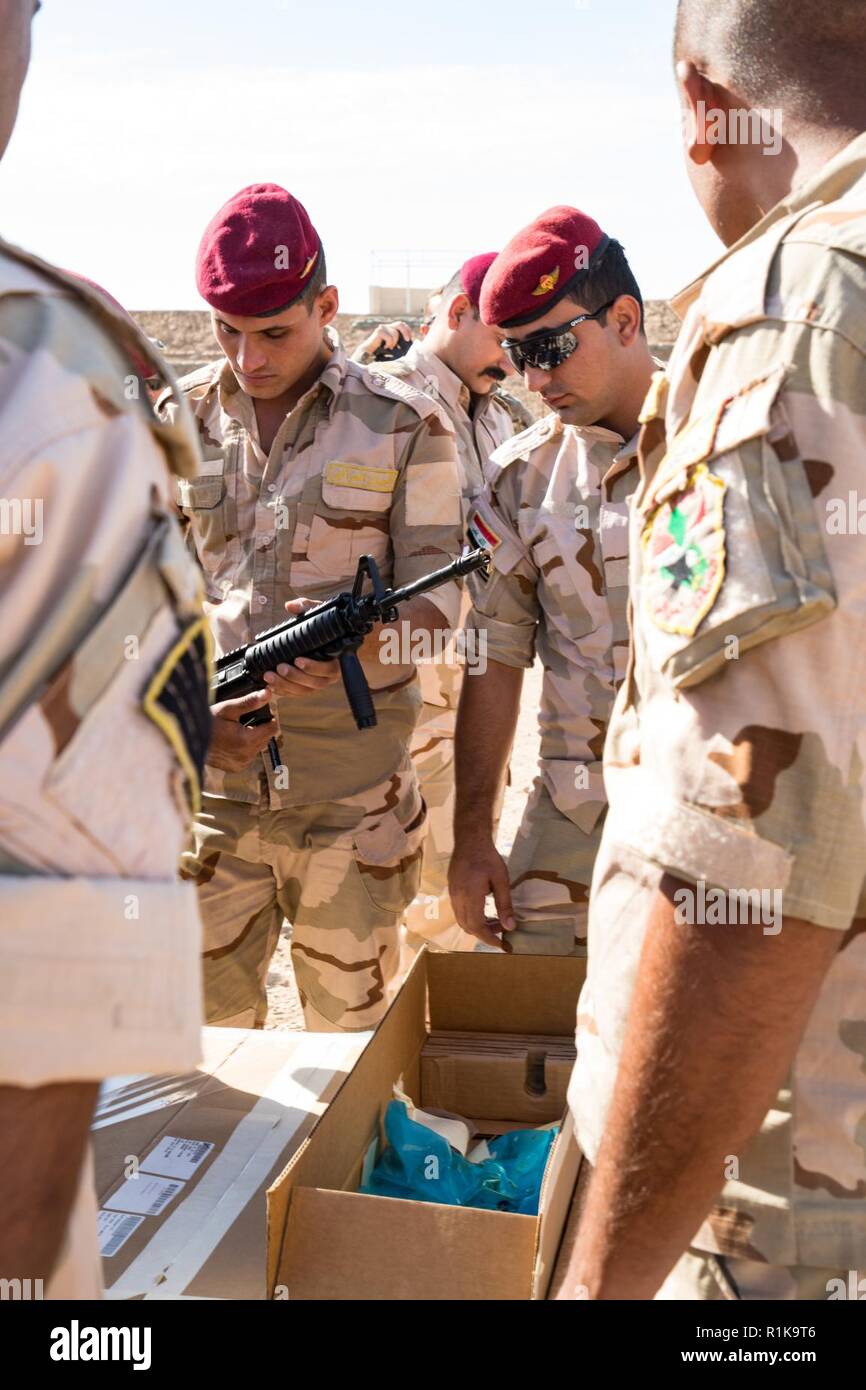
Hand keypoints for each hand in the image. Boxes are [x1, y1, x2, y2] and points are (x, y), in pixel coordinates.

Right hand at [207, 689, 275, 772]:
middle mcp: (246, 755)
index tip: (261, 712)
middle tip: (245, 720)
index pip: (272, 728)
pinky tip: (233, 741)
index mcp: (246, 740)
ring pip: (258, 748)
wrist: (188, 741)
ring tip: (237, 730)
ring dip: (253, 739)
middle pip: (266, 738)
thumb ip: (250, 702)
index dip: (269, 718)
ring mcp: (241, 763)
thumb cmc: (206, 722)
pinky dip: (245, 749)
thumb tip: (268, 693)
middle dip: (260, 729)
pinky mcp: (235, 768)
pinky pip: (248, 757)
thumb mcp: (227, 709)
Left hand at [260, 598, 342, 696]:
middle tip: (280, 667)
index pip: (328, 668)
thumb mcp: (318, 613)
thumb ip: (306, 606)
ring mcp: (317, 683)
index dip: (313, 666)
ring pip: (303, 691)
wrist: (325, 640)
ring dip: (285, 685)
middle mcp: (329, 676)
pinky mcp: (306, 688)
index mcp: (336, 660)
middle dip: (295, 676)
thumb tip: (291, 606)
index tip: (298, 660)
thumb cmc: (323, 628)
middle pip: (314, 683)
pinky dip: (282, 691)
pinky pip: (295, 694)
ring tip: (269, 675)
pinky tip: (270, 686)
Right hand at [356, 321, 411, 361]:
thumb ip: (400, 342)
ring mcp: (382, 328)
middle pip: (400, 324)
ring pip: (395, 333)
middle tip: (407, 340)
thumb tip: (411, 343)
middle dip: (405, 332)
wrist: (368, 355)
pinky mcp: (379, 331)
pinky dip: (389, 343)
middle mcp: (386, 327)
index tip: (409, 339)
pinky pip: (390, 337)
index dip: (407, 330)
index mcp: (390, 329)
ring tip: (389, 348)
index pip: (402, 325)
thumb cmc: (381, 353)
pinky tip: (385, 347)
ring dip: (394, 342)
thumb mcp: (393, 346)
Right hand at [448, 833, 515, 948]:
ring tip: (495, 921)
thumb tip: (510, 926)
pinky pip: (459, 912)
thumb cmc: (488, 857)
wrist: (469, 840)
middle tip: (502, 930)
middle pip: (468, 927)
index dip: (488, 939)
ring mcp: (453, 895)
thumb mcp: (501, 880)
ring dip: (477, 926)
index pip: (477, 927)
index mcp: (470, 897)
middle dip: (484, 934)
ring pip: (462, 920)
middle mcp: (458, 899)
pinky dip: (471, 918)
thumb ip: (505, 904)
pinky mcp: (452, 890)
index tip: (501, 944)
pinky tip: (483, 911)